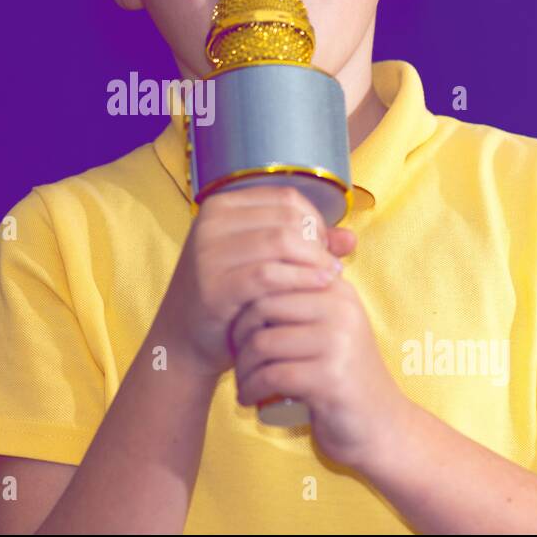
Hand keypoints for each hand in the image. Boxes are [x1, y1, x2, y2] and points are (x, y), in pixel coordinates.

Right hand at [152, 185, 342, 380]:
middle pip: (287, 218)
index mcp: (221, 205)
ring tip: (331, 278)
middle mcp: (210, 222)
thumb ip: (306, 247)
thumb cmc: (232, 296)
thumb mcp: (264, 263)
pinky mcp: (214, 285)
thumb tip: (351, 238)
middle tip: (330, 267)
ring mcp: (208, 252)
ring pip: (281, 241)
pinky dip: (301, 279)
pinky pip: (270, 274)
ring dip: (315, 260)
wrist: (184, 338)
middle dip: (317, 242)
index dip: (315, 221)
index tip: (324, 248)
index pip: (286, 199)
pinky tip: (319, 288)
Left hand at [229, 243, 409, 472]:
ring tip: (243, 383)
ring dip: (242, 369)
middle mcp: (341, 310)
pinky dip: (251, 389)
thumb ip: (299, 305)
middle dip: (238, 338)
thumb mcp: (328, 330)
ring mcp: (338, 343)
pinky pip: (271, 375)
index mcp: (338, 291)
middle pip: (262, 308)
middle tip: (235, 360)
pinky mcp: (330, 377)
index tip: (238, 335)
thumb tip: (243, 284)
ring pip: (262, 343)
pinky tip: (249, 399)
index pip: (272, 281)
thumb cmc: (343, 377)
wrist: (383, 426)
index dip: (244, 309)